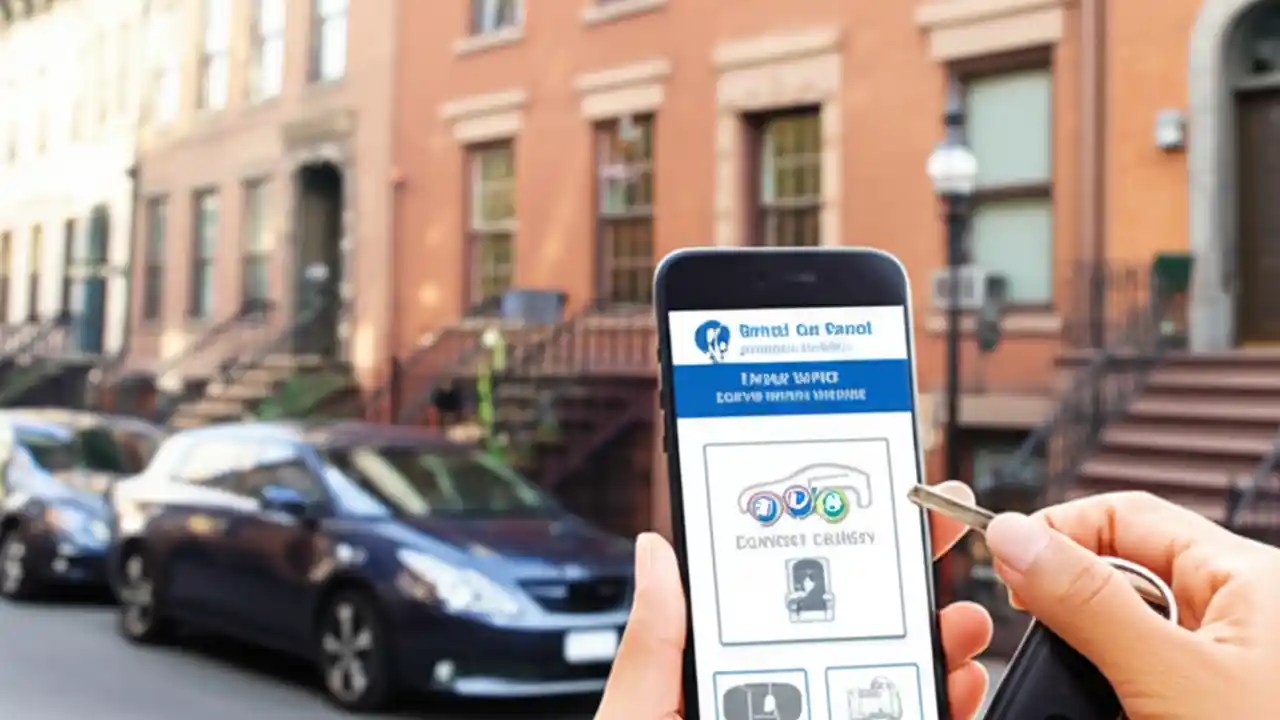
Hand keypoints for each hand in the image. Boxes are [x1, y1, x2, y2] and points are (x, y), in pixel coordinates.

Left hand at [597, 481, 992, 718]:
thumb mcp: (637, 718)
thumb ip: (655, 644)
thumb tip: (658, 553)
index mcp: (721, 681)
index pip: (773, 606)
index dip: (820, 553)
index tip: (861, 505)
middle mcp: (777, 704)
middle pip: (846, 638)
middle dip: (899, 588)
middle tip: (936, 539)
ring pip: (889, 688)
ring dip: (935, 646)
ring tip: (958, 619)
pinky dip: (944, 709)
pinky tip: (960, 686)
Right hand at [984, 491, 1279, 718]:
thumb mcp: (1168, 681)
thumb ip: (1087, 603)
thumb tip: (1017, 537)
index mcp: (1251, 578)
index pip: (1129, 516)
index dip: (1061, 530)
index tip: (1007, 566)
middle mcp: (1248, 613)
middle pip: (1128, 570)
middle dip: (1073, 597)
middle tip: (1034, 629)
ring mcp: (1238, 666)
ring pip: (1135, 629)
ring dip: (1094, 651)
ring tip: (1089, 688)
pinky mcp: (1220, 705)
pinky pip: (1151, 675)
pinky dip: (1118, 687)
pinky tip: (1115, 707)